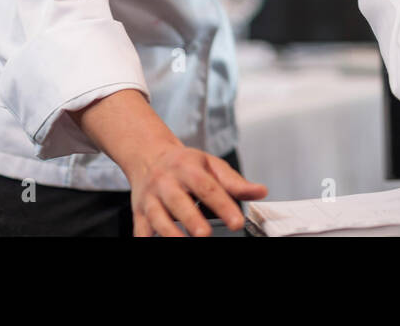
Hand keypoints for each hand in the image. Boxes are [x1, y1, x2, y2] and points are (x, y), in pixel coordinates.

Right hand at [127, 140, 267, 237]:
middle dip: (191, 219)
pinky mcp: (138, 212)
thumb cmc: (184, 164)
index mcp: (187, 168)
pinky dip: (146, 238)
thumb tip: (260, 192)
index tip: (237, 221)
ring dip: (169, 233)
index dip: (223, 205)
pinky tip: (156, 243)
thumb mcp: (211, 165)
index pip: (208, 187)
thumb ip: (235, 182)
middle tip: (205, 234)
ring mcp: (150, 198)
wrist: (149, 156)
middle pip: (178, 201)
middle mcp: (166, 182)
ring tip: (184, 243)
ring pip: (157, 216)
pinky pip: (140, 229)